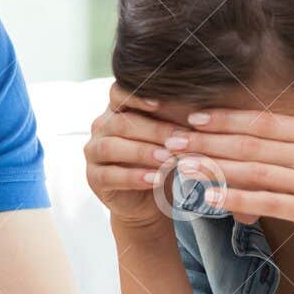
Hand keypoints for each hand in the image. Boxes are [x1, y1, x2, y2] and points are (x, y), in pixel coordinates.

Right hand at [84, 83, 188, 231]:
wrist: (149, 200)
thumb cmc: (162, 162)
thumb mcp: (170, 139)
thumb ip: (175, 121)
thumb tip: (200, 108)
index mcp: (118, 110)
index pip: (118, 93)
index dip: (136, 95)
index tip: (159, 102)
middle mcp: (101, 127)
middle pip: (122, 122)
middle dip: (153, 131)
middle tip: (179, 140)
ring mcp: (93, 152)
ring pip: (112, 147)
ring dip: (142, 152)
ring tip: (168, 160)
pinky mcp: (93, 178)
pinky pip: (109, 175)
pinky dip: (133, 177)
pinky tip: (154, 178)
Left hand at [170, 44, 293, 263]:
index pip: (266, 122)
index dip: (228, 119)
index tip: (195, 116)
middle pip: (253, 144)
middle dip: (209, 142)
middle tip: (172, 139)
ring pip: (255, 172)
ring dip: (214, 169)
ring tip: (181, 167)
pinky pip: (268, 203)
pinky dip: (238, 200)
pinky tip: (210, 198)